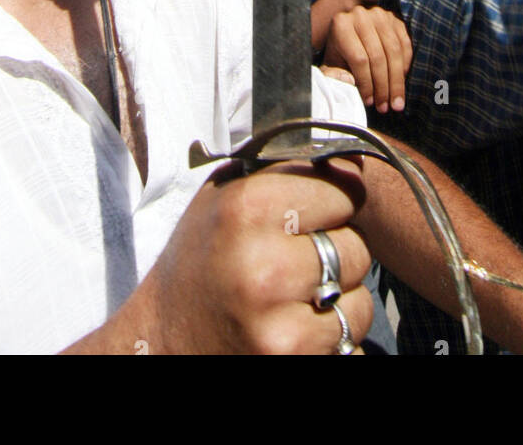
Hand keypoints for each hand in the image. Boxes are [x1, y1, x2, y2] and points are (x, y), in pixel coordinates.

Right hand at [139, 159, 372, 353]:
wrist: (162, 337)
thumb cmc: (200, 258)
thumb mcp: (224, 197)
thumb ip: (282, 172)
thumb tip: (350, 162)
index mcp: (246, 210)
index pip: (342, 191)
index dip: (335, 201)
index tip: (319, 212)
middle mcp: (263, 267)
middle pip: (357, 248)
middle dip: (339, 251)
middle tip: (304, 258)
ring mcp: (278, 324)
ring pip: (360, 301)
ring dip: (340, 298)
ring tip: (300, 295)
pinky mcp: (289, 360)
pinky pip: (349, 342)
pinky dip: (333, 335)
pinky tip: (298, 325)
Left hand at [324, 6, 412, 112]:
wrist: (350, 33)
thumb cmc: (340, 54)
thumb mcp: (331, 65)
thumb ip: (333, 76)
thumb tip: (349, 81)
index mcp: (341, 25)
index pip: (359, 59)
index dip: (366, 84)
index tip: (370, 102)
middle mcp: (361, 15)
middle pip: (378, 57)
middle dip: (383, 87)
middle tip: (385, 106)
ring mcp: (380, 15)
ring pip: (394, 52)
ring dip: (397, 81)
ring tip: (396, 101)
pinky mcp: (395, 19)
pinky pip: (405, 44)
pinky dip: (406, 65)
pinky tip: (402, 81)